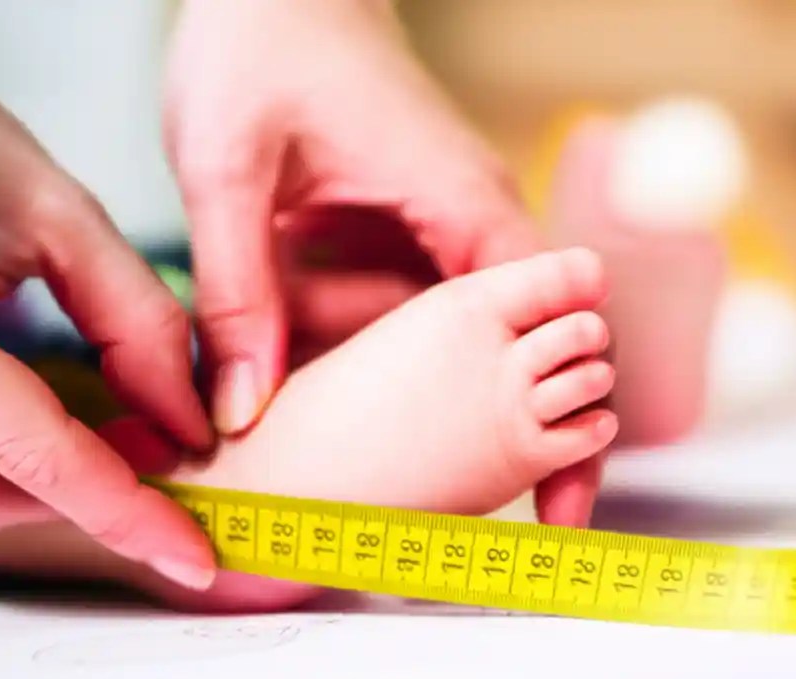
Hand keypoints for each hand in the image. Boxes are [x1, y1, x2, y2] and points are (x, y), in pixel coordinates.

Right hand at [0, 1, 213, 588]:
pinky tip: (3, 407)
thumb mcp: (47, 205)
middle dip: (74, 495)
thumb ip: (135, 318)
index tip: (190, 553)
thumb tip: (184, 418)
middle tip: (148, 449)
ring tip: (86, 420)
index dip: (128, 514)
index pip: (36, 459)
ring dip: (15, 479)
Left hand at [166, 0, 603, 525]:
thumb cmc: (263, 49)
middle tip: (378, 488)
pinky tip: (272, 330)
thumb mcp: (227, 170)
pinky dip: (334, 335)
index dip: (567, 425)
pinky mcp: (394, 239)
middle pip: (490, 358)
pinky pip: (381, 316)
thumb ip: (238, 294)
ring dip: (350, 362)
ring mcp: (432, 234)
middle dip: (439, 419)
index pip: (558, 329)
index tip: (561, 511)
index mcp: (464, 204)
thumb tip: (243, 412)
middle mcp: (468, 224)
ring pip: (422, 346)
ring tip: (283, 326)